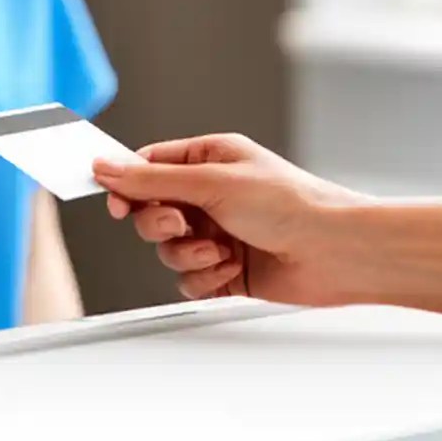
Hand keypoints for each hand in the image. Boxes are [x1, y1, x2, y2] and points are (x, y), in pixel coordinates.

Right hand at [93, 134, 370, 304]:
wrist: (335, 252)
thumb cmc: (291, 205)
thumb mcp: (213, 183)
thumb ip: (152, 180)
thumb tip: (107, 167)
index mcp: (209, 160)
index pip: (149, 167)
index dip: (127, 186)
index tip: (116, 204)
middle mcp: (211, 196)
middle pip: (151, 213)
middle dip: (160, 225)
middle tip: (182, 225)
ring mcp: (217, 234)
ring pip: (167, 250)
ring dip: (186, 254)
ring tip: (217, 250)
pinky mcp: (225, 270)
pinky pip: (188, 279)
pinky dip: (203, 277)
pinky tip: (229, 268)